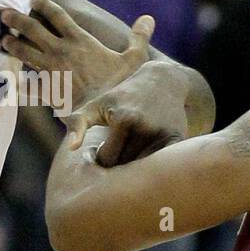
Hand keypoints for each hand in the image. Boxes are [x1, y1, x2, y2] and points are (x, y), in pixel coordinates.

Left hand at [0, 0, 151, 111]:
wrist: (111, 112)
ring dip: (11, 45)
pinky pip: (25, 84)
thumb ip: (139, 37)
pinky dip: (15, 81)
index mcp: (80, 40)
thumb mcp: (134, 58)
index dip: (42, 4)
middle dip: (16, 19)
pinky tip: (6, 77)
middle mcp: (62, 52)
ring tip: (3, 40)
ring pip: (24, 52)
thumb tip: (149, 18)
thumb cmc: (122, 84)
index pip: (56, 15)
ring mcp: (52, 70)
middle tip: (4, 14)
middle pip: (32, 29)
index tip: (33, 0)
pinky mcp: (47, 90)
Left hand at [66, 58, 189, 166]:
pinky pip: (159, 166)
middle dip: (118, 162)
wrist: (162, 81)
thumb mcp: (97, 105)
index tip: (102, 148)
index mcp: (123, 119)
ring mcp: (163, 134)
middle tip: (118, 149)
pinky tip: (147, 152)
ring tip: (132, 150)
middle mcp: (145, 127)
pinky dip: (152, 165)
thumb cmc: (122, 97)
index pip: (106, 160)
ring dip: (134, 165)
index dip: (101, 157)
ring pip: (141, 169)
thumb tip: (72, 148)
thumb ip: (77, 123)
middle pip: (124, 166)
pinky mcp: (177, 139)